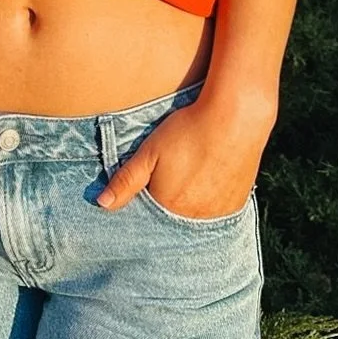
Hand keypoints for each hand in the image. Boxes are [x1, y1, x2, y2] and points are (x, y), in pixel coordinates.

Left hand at [97, 97, 270, 219]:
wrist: (235, 119)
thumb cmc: (188, 132)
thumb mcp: (150, 151)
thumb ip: (126, 180)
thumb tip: (102, 204)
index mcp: (168, 207)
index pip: (148, 216)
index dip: (147, 200)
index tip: (149, 186)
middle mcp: (193, 219)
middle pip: (172, 219)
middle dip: (168, 205)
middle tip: (173, 178)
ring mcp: (217, 215)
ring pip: (195, 217)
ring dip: (189, 205)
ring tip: (190, 179)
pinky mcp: (235, 207)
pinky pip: (216, 214)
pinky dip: (209, 202)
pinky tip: (207, 181)